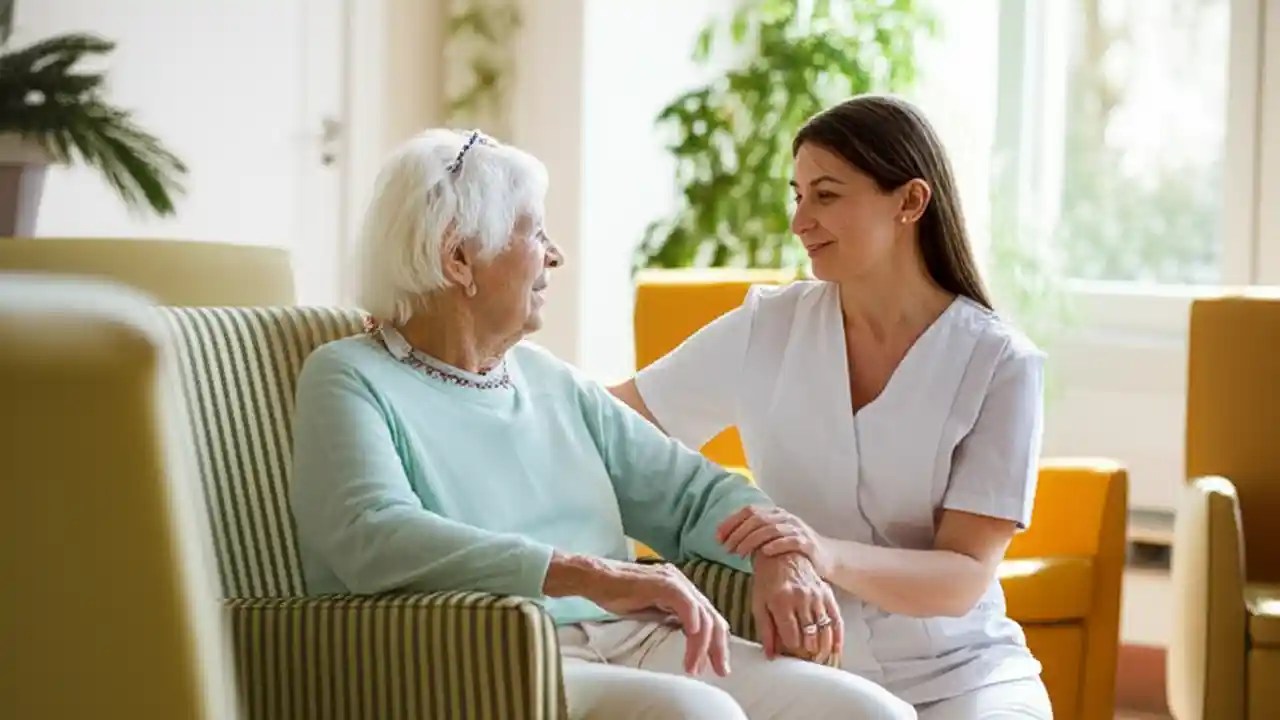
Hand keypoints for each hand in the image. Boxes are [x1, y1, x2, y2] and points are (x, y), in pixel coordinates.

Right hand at [551, 554, 730, 676]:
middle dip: (719, 647)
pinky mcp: (662, 582)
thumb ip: (672, 619)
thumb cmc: (620, 595)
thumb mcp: (653, 612)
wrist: (596, 579)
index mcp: (684, 591)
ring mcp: (674, 581)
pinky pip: (684, 602)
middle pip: (712, 617)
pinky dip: (692, 620)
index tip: (717, 666)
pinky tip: (694, 635)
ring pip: (701, 614)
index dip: (718, 643)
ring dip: (701, 645)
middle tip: (720, 671)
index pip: (710, 618)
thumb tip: (690, 640)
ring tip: (693, 667)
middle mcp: (684, 584)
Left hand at [717, 505, 834, 576]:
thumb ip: (753, 537)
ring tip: (739, 553)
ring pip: (771, 529)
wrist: (827, 558)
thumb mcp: (772, 540)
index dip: (731, 522)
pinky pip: (791, 540)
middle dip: (738, 533)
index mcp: (774, 514)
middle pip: (757, 519)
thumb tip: (726, 541)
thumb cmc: (793, 550)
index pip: (749, 511)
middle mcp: (785, 517)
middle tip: (726, 549)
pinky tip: (764, 552)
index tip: (717, 537)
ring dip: (752, 540)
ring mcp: (797, 528)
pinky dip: (776, 544)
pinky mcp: (808, 543)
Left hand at [750, 553, 843, 664]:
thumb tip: (770, 656)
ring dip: (823, 649)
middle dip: (807, 652)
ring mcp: (817, 596)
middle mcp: (801, 599)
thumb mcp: (759, 604)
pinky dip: (838, 637)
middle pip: (810, 636)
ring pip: (825, 631)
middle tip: (804, 658)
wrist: (782, 554)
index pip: (792, 637)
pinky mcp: (827, 594)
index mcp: (781, 601)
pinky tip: (836, 650)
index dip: (791, 650)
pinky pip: (836, 620)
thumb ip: (765, 630)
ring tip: (817, 658)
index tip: (789, 654)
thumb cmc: (767, 581)